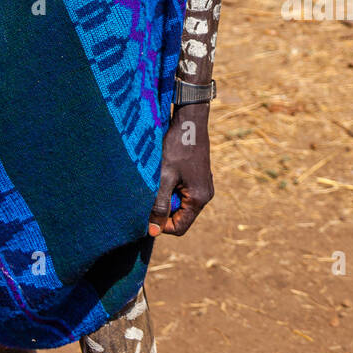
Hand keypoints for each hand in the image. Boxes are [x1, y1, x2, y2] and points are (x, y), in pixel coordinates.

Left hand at [148, 101, 213, 236]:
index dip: (161, 225)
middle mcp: (205, 195)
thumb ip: (159, 205)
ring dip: (166, 196)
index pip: (179, 228)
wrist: (190, 121)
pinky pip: (184, 192)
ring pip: (180, 203)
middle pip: (180, 216)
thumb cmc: (177, 147)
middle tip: (150, 191)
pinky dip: (171, 187)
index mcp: (199, 199)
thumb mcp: (164, 177)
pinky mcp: (199, 177)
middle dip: (163, 208)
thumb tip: (153, 231)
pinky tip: (164, 173)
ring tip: (157, 179)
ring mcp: (204, 186)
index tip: (147, 212)